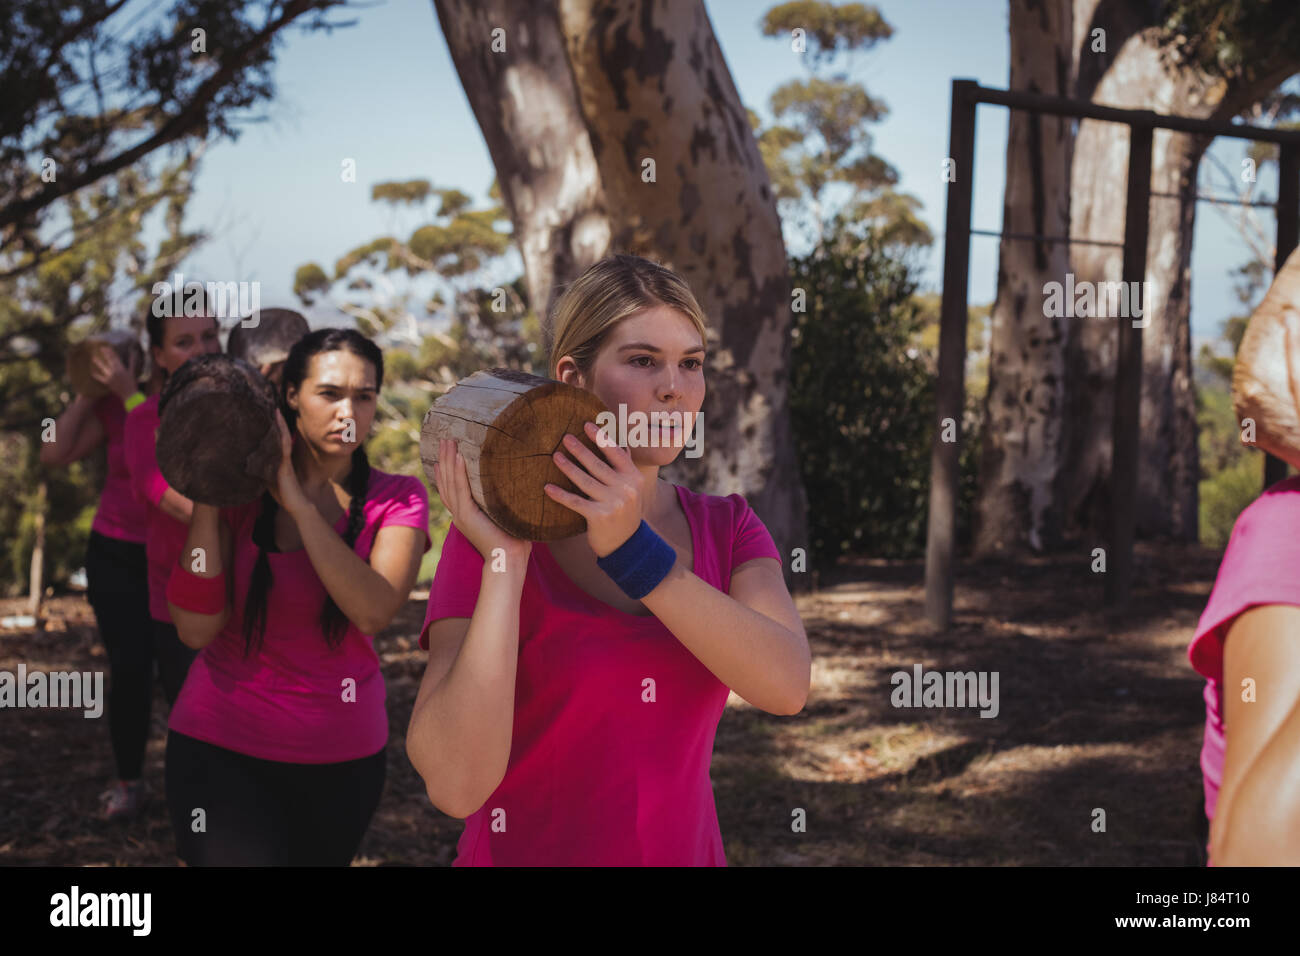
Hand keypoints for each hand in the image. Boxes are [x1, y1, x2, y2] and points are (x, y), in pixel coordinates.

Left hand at [90, 346, 135, 400]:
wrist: (129, 394)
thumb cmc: (132, 383)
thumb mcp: (132, 372)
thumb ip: (132, 362)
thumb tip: (133, 353)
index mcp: (122, 368)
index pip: (115, 358)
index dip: (111, 352)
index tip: (107, 347)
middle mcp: (115, 371)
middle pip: (109, 361)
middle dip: (105, 354)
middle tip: (100, 348)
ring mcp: (111, 377)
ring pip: (103, 368)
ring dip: (98, 362)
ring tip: (93, 358)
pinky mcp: (108, 382)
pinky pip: (100, 378)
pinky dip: (96, 375)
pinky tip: (92, 372)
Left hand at [266, 409, 305, 514]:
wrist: (297, 505)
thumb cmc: (284, 495)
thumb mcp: (268, 481)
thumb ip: (262, 472)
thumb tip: (248, 467)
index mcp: (279, 461)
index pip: (275, 440)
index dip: (273, 428)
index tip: (268, 415)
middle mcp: (283, 458)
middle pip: (279, 435)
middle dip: (276, 422)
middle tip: (270, 406)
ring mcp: (285, 461)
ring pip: (282, 438)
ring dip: (279, 424)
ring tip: (274, 411)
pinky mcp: (284, 466)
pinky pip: (283, 447)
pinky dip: (280, 435)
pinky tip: (278, 427)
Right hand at [432, 438, 530, 563]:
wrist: (509, 561)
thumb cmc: (514, 541)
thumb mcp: (506, 515)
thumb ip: (505, 501)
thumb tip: (521, 483)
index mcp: (467, 514)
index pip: (451, 488)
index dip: (445, 470)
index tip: (445, 453)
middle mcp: (460, 513)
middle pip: (447, 481)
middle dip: (444, 459)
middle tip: (443, 439)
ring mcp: (461, 514)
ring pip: (451, 482)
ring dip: (448, 460)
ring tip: (447, 441)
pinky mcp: (467, 516)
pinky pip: (461, 489)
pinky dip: (458, 472)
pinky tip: (457, 457)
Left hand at [544, 421, 644, 557]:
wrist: (627, 544)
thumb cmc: (626, 511)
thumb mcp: (633, 489)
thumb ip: (626, 467)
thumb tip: (622, 443)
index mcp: (634, 478)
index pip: (615, 453)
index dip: (600, 437)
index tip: (586, 424)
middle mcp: (626, 489)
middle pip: (597, 465)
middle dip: (580, 449)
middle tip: (565, 437)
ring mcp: (613, 503)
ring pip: (584, 481)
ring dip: (568, 467)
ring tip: (555, 456)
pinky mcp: (598, 517)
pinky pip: (575, 502)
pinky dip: (560, 495)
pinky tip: (547, 488)